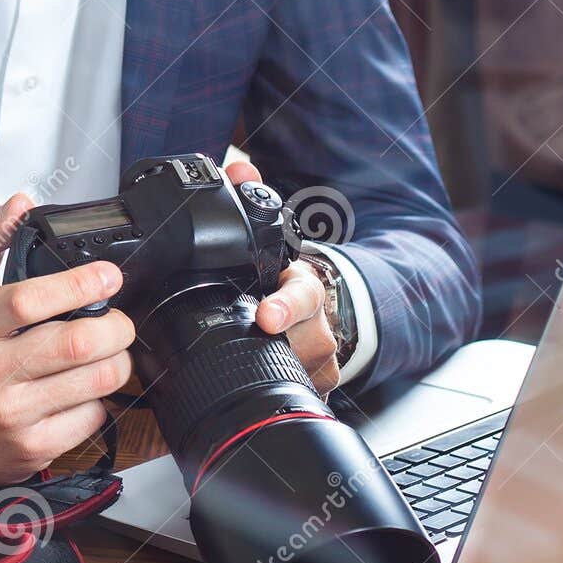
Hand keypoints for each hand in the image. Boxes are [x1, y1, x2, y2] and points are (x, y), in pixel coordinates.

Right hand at [0, 193, 134, 488]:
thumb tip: (20, 204)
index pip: (28, 301)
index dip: (79, 284)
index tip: (107, 276)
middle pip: (76, 344)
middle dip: (116, 325)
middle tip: (118, 318)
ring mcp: (12, 415)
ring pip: (96, 381)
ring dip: (117, 360)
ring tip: (107, 349)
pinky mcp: (34, 447)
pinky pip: (93, 417)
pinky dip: (99, 398)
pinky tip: (82, 387)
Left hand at [223, 159, 339, 395]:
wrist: (312, 308)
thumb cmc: (281, 274)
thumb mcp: (268, 236)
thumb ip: (251, 197)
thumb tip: (240, 168)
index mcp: (303, 285)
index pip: (303, 293)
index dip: (286, 306)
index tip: (268, 316)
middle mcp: (320, 321)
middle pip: (310, 339)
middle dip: (282, 345)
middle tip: (254, 350)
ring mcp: (322, 353)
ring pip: (310, 369)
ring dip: (281, 370)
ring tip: (249, 372)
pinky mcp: (321, 380)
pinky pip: (310, 393)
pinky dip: (291, 394)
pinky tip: (266, 394)